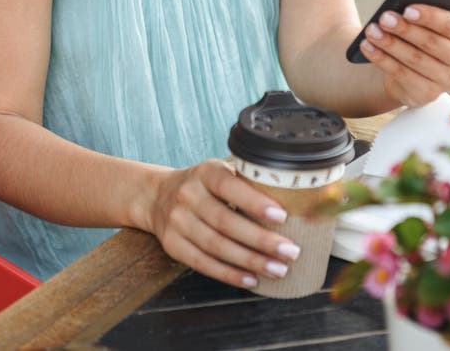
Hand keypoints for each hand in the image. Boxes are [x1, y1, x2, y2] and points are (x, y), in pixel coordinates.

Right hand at [149, 159, 300, 288]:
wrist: (157, 196)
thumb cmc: (203, 185)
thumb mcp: (219, 171)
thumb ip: (245, 181)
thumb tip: (292, 199)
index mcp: (205, 172)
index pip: (230, 186)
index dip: (255, 202)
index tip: (282, 216)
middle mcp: (188, 195)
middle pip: (226, 222)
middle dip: (261, 240)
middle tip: (290, 251)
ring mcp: (177, 222)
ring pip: (217, 246)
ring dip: (250, 261)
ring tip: (278, 269)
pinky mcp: (173, 245)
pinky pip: (203, 264)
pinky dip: (230, 274)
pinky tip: (252, 279)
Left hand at [359, 4, 449, 107]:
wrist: (411, 64)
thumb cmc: (421, 33)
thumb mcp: (427, 22)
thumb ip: (423, 15)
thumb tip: (402, 9)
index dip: (431, 17)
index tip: (408, 9)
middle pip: (433, 44)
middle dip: (406, 30)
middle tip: (384, 18)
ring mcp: (448, 81)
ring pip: (415, 59)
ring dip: (390, 44)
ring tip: (372, 31)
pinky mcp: (428, 94)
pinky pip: (402, 75)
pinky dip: (382, 59)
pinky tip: (368, 47)